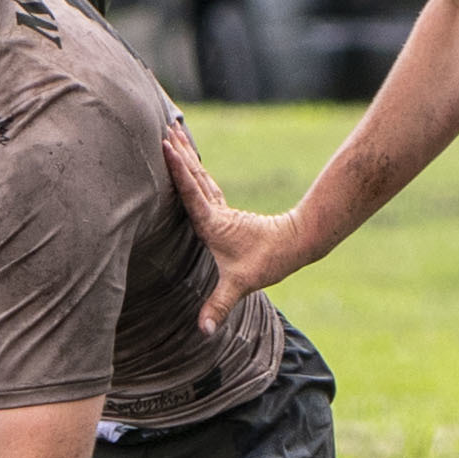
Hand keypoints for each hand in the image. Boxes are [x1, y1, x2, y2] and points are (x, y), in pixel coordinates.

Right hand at [162, 128, 299, 330]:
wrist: (296, 244)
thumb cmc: (266, 262)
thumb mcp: (240, 286)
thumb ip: (219, 306)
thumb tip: (203, 332)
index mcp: (212, 222)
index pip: (190, 190)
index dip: (177, 168)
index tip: (164, 145)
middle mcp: (214, 210)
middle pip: (192, 175)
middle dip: (177, 150)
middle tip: (162, 125)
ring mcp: (220, 208)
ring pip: (199, 175)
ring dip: (185, 154)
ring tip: (171, 132)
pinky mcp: (224, 210)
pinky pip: (203, 182)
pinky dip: (192, 168)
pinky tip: (188, 161)